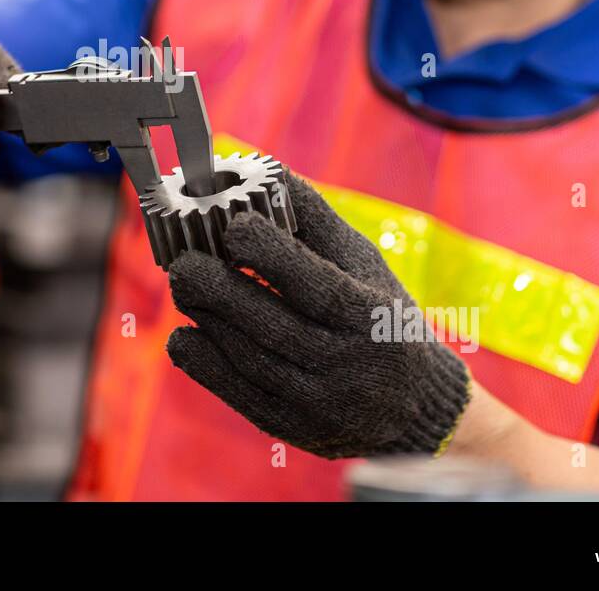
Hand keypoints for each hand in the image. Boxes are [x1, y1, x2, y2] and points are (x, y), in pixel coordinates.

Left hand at [166, 172, 470, 458]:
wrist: (416, 410)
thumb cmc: (383, 317)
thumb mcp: (366, 265)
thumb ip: (315, 221)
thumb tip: (265, 170)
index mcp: (370, 317)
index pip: (316, 286)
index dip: (271, 256)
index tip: (233, 226)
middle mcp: (347, 365)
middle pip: (273, 326)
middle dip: (220, 290)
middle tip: (182, 262)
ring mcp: (318, 404)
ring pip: (249, 360)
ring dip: (208, 319)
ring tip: (184, 285)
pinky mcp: (292, 428)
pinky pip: (239, 395)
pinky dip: (205, 364)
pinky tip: (186, 335)